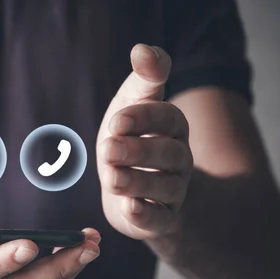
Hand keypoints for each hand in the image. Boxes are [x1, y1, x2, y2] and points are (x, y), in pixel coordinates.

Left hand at [96, 44, 193, 240]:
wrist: (130, 186)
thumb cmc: (129, 139)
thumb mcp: (133, 103)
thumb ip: (143, 78)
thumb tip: (143, 50)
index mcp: (172, 128)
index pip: (166, 118)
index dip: (143, 119)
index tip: (116, 121)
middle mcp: (178, 160)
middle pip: (168, 154)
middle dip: (138, 151)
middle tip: (108, 148)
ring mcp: (172, 192)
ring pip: (163, 188)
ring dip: (137, 182)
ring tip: (111, 177)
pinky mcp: (160, 219)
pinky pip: (159, 220)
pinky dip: (145, 215)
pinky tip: (129, 208)